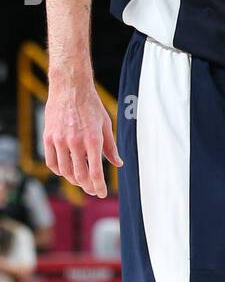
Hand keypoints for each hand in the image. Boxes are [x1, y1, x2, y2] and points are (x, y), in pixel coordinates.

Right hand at [44, 79, 122, 197]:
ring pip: (65, 171)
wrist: (70, 88)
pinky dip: (59, 171)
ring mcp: (60, 140)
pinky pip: (51, 162)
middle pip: (80, 176)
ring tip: (81, 182)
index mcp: (93, 140)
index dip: (99, 186)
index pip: (96, 172)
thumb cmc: (91, 106)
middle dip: (88, 187)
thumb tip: (118, 164)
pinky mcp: (48, 137)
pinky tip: (66, 172)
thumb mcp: (106, 125)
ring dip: (73, 181)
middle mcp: (75, 142)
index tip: (102, 193)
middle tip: (93, 190)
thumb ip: (111, 147)